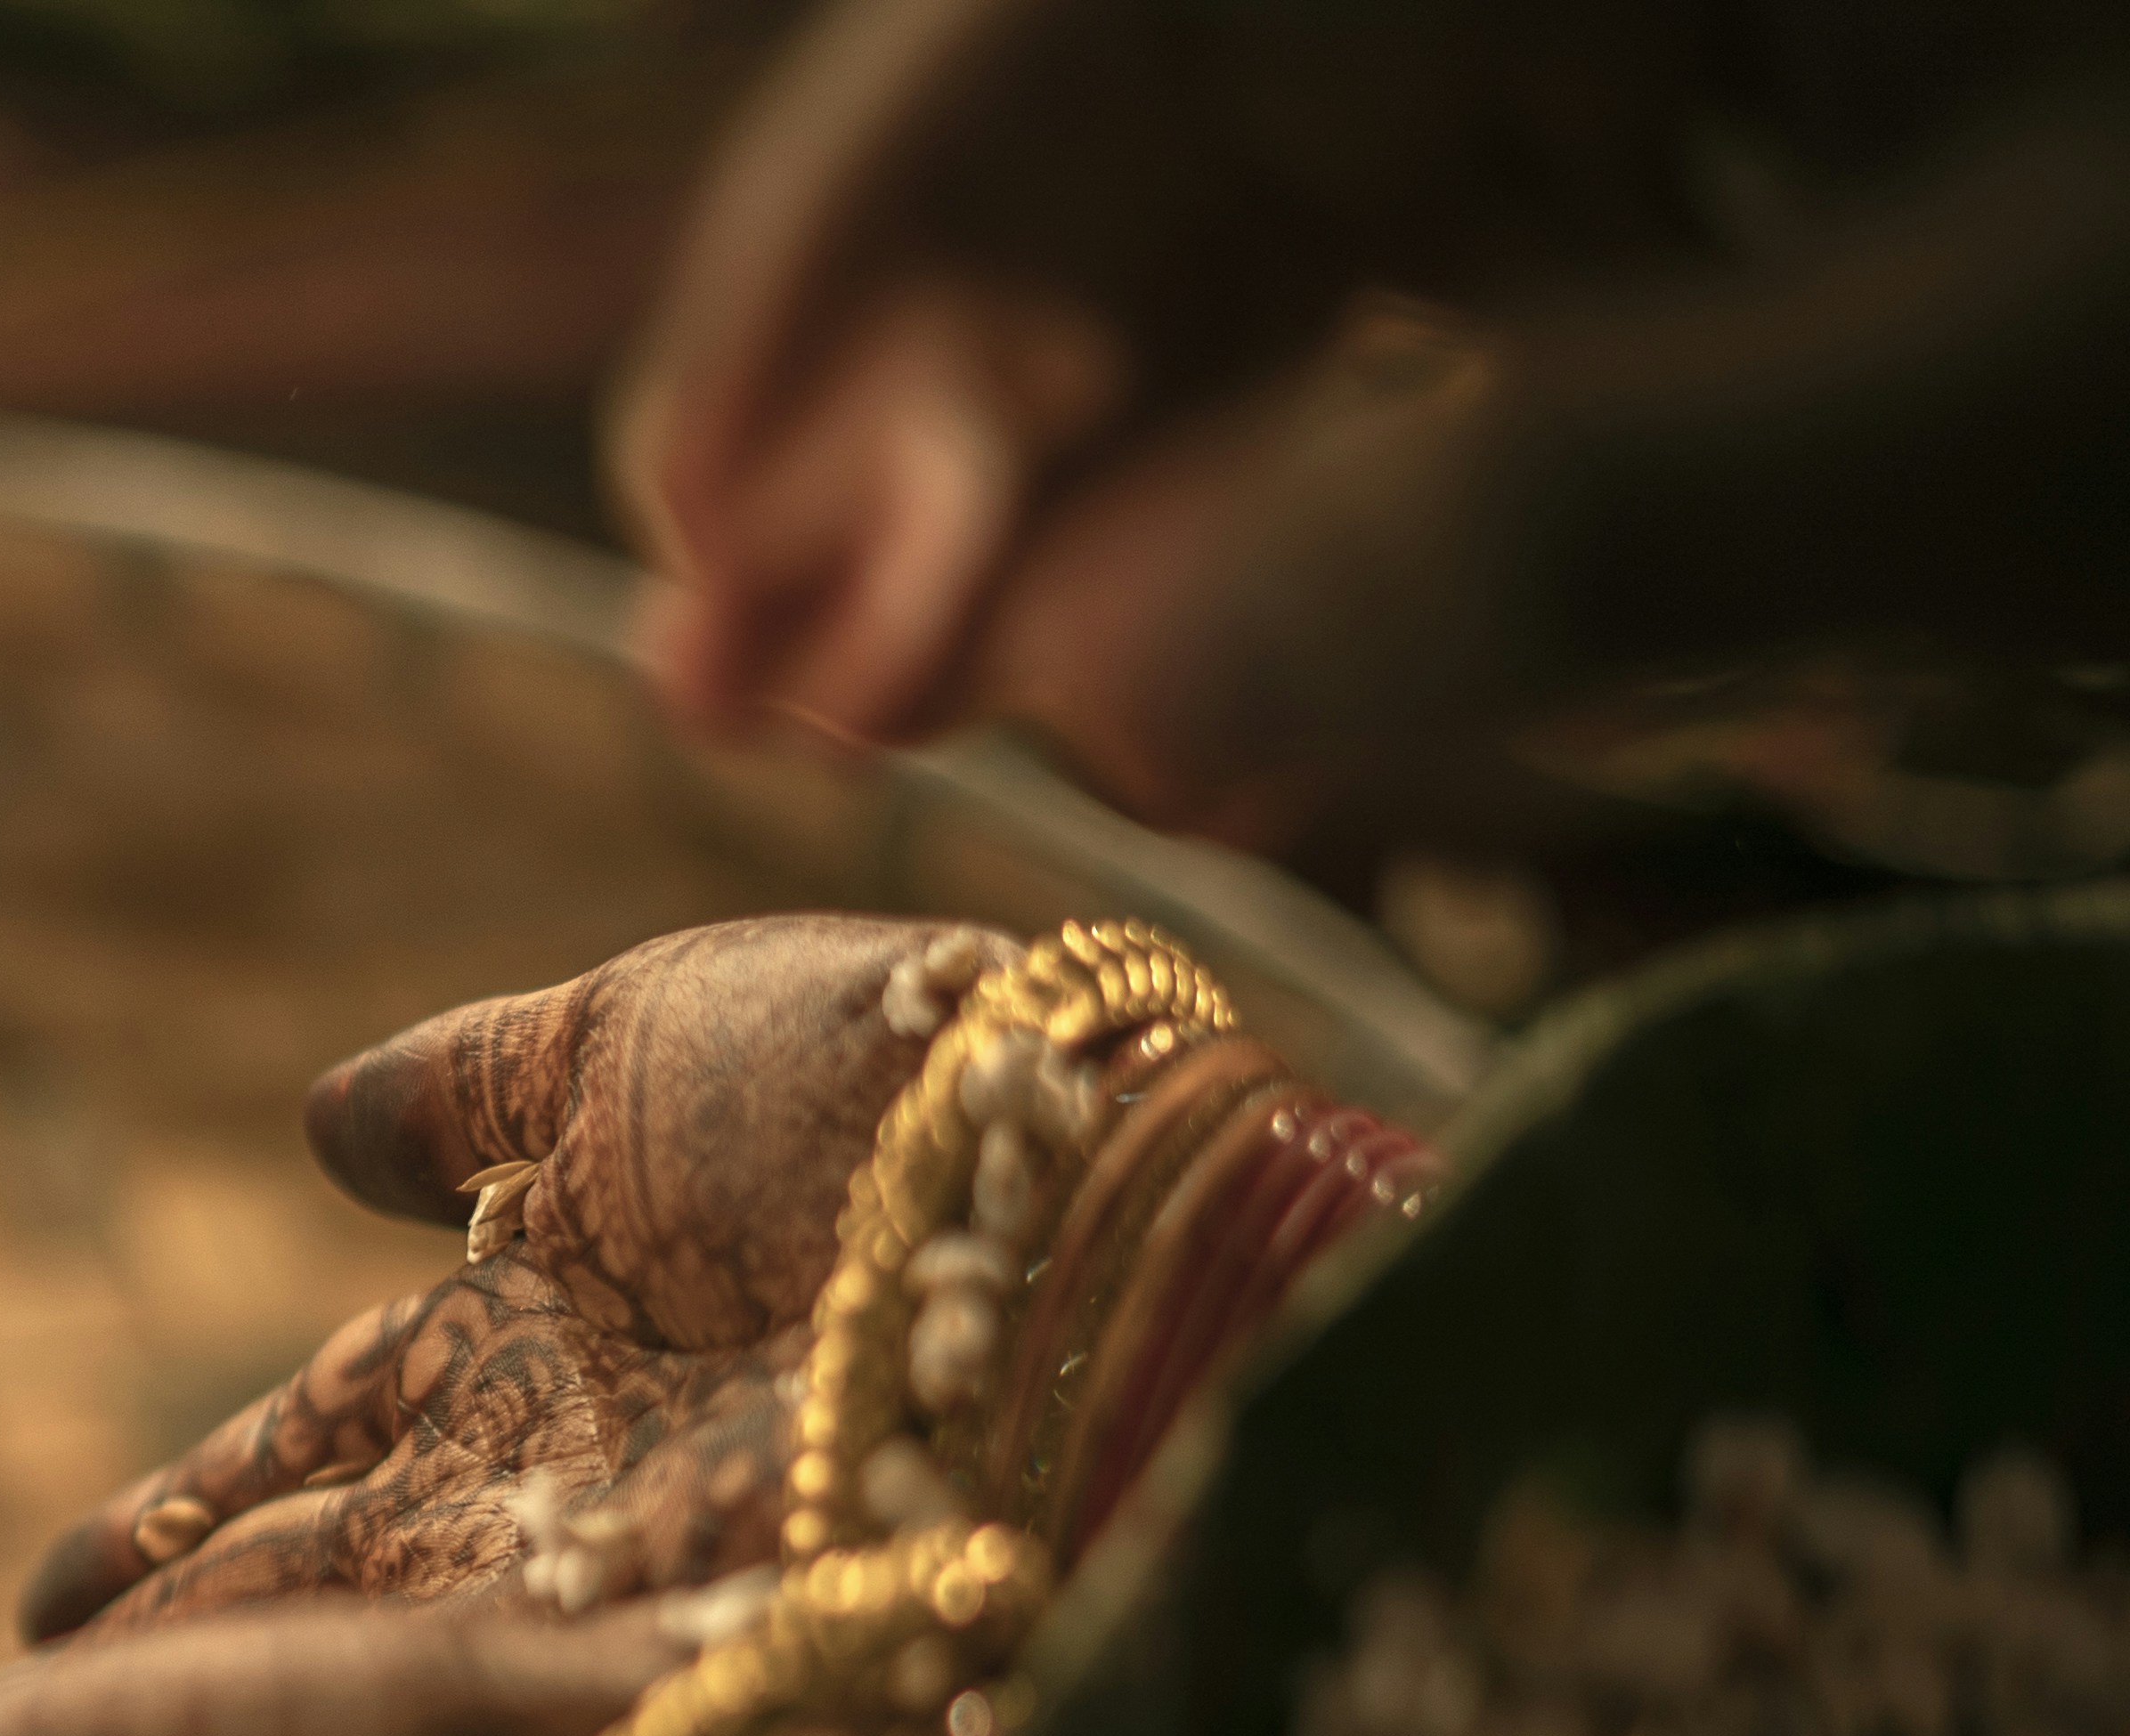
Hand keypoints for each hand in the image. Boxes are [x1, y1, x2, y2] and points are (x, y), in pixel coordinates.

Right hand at [17, 913, 1001, 1643]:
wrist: (1096, 1165)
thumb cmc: (889, 1074)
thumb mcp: (637, 1038)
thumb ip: (472, 1085)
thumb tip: (321, 1125)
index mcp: (526, 1337)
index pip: (306, 1448)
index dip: (184, 1515)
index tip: (55, 1606)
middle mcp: (562, 1487)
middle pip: (329, 1598)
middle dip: (197, 1677)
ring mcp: (632, 1589)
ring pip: (400, 1689)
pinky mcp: (709, 1677)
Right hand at [608, 0, 2129, 835]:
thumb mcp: (2001, 416)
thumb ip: (1539, 526)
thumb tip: (1093, 699)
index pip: (1084, 14)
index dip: (850, 268)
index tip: (704, 539)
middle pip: (1112, 112)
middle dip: (919, 402)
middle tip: (755, 692)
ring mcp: (1583, 26)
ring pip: (1209, 204)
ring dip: (1034, 453)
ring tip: (885, 694)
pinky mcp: (1641, 117)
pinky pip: (1353, 259)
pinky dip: (1226, 450)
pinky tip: (1119, 619)